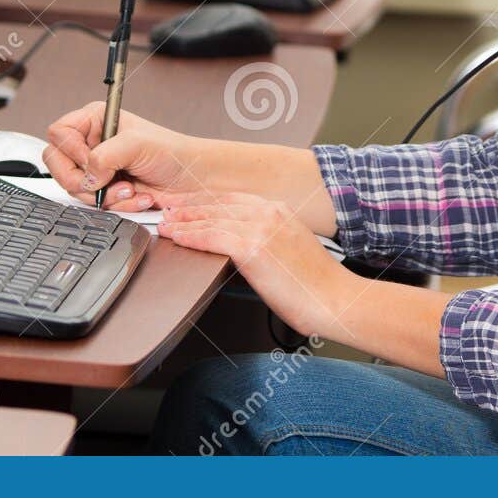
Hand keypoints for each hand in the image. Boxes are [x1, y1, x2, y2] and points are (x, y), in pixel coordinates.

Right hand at [44, 102, 200, 210]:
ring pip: (76, 189)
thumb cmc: (173, 153)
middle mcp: (93, 144)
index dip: (71, 151)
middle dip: (84, 180)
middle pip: (58, 165)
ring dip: (106, 195)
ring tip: (130, 187)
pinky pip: (94, 205)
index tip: (92, 160)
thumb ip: (104, 156)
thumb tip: (88, 176)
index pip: (59, 134)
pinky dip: (117, 205)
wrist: (192, 180)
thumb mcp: (136, 144)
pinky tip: (136, 196)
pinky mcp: (105, 191)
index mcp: (96, 121)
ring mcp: (97, 170)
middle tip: (106, 181)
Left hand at [158, 191, 353, 338]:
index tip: (183, 202)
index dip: (202, 199)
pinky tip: (176, 238)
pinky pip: (212, 237)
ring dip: (182, 221)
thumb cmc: (315, 283)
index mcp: (278, 209)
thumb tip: (239, 245)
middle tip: (163, 206)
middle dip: (186, 205)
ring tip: (163, 223)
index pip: (230, 198)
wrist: (334, 298)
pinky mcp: (253, 248)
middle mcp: (269, 212)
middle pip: (216, 204)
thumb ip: (265, 238)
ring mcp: (261, 228)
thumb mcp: (291, 247)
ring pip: (210, 219)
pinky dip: (190, 236)